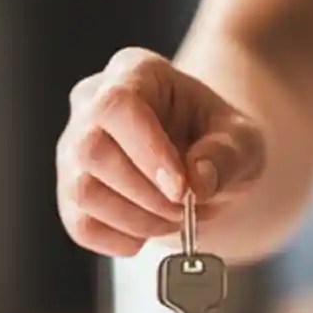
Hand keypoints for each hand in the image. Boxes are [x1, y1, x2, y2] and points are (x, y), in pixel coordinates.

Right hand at [56, 47, 264, 256]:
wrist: (201, 163)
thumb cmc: (217, 140)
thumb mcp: (242, 139)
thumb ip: (226, 156)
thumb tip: (197, 182)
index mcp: (134, 72)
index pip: (118, 105)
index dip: (146, 151)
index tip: (181, 188)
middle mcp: (90, 104)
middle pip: (92, 150)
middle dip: (145, 193)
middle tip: (186, 210)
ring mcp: (73, 151)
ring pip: (82, 191)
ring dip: (135, 220)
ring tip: (173, 220)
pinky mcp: (70, 194)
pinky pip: (82, 226)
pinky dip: (120, 240)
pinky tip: (148, 232)